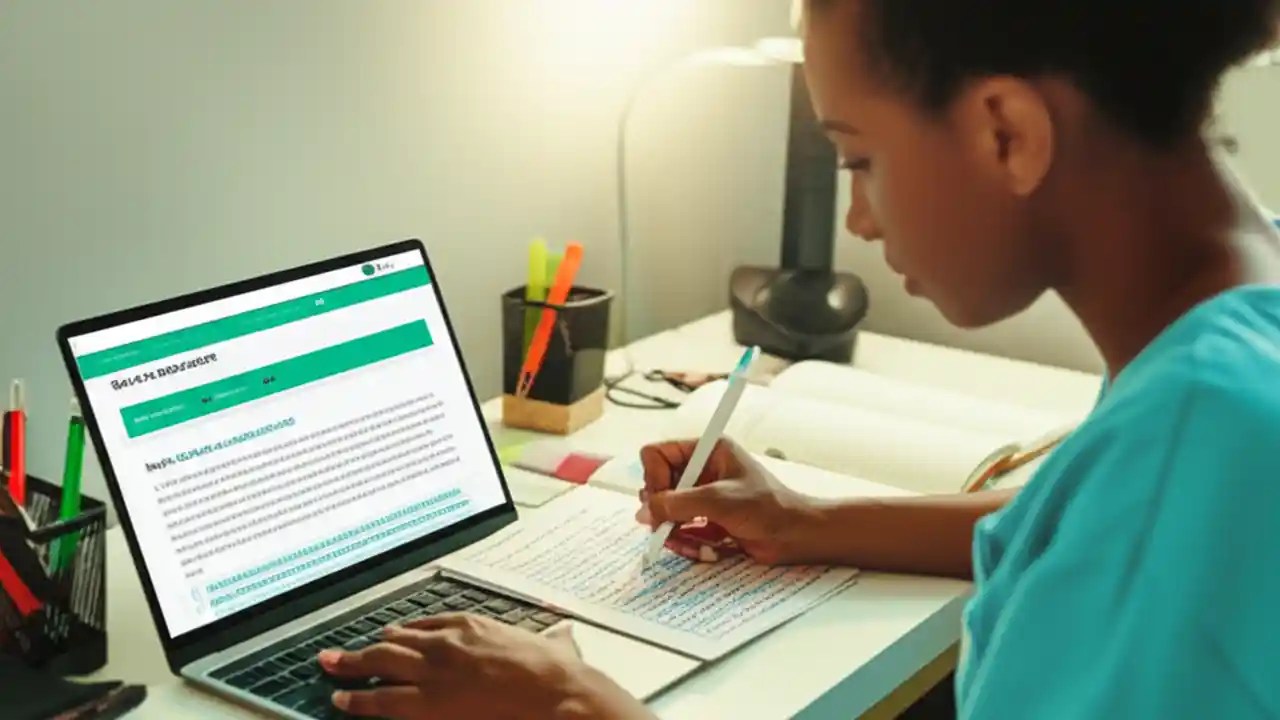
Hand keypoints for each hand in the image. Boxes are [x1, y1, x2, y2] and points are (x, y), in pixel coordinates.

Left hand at [319, 614, 649, 719]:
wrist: (555, 693)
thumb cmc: (557, 673)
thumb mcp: (552, 645)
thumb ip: (551, 641)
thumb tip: (564, 638)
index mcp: (471, 625)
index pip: (426, 625)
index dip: (405, 633)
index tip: (392, 636)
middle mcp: (444, 643)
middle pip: (392, 642)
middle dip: (362, 648)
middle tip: (336, 652)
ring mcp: (434, 672)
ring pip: (380, 665)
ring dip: (351, 666)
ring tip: (329, 669)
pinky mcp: (429, 703)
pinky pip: (385, 700)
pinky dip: (360, 699)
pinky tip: (343, 700)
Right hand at [637, 437, 820, 564]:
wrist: (796, 537)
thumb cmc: (768, 509)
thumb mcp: (719, 501)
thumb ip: (678, 504)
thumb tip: (644, 512)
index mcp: (706, 450)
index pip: (657, 454)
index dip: (654, 478)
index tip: (661, 501)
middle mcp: (701, 470)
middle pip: (656, 486)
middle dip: (662, 511)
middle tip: (669, 528)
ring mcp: (702, 496)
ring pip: (665, 512)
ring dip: (675, 532)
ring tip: (693, 545)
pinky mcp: (706, 519)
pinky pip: (679, 530)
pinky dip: (687, 542)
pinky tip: (707, 550)